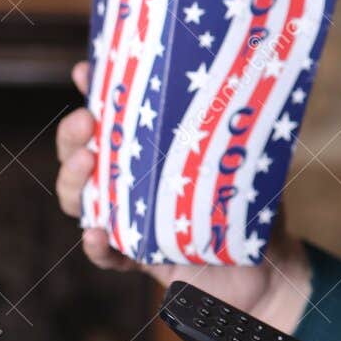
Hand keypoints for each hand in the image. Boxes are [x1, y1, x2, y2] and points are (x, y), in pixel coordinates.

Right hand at [55, 60, 310, 330]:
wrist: (267, 269)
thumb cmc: (256, 207)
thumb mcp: (252, 160)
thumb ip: (243, 130)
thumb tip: (250, 78)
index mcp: (152, 155)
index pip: (115, 121)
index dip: (94, 95)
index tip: (84, 71)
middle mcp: (133, 185)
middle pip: (83, 157)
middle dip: (73, 137)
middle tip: (87, 120)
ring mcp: (131, 222)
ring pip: (82, 202)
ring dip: (75, 182)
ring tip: (87, 161)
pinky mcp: (140, 260)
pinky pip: (107, 255)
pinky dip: (97, 246)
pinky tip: (97, 232)